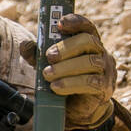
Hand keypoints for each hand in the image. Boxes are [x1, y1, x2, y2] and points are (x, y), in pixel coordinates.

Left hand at [43, 13, 115, 128]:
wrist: (77, 108)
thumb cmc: (63, 80)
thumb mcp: (47, 65)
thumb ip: (36, 54)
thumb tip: (25, 44)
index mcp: (88, 43)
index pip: (87, 26)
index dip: (75, 21)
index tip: (59, 23)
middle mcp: (101, 53)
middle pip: (88, 41)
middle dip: (67, 47)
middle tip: (49, 56)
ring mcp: (105, 70)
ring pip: (90, 62)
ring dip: (66, 67)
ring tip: (47, 74)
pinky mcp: (104, 87)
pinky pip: (90, 82)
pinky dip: (71, 83)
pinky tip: (56, 87)